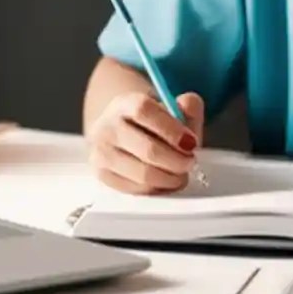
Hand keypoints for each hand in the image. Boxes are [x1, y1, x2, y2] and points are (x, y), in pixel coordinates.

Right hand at [86, 91, 204, 194]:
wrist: (118, 133)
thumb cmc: (151, 123)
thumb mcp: (171, 108)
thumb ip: (187, 106)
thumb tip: (188, 105)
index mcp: (124, 104)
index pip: (144, 112)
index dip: (171, 129)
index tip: (191, 143)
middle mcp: (107, 127)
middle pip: (147, 150)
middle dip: (177, 161)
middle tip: (190, 162)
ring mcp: (101, 153)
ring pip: (143, 174)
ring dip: (170, 178)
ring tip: (181, 174)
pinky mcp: (102, 175)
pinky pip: (137, 189)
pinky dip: (158, 189)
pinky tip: (166, 181)